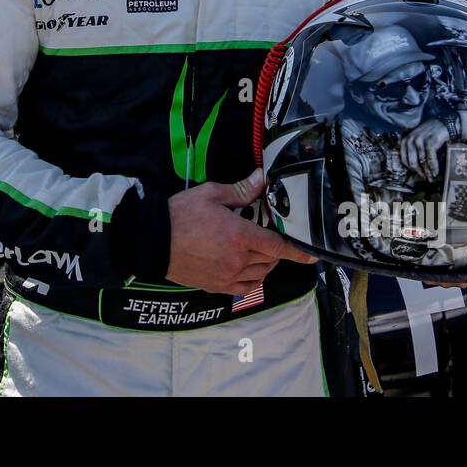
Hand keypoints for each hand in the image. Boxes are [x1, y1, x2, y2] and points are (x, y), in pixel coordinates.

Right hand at [165, 168, 314, 294]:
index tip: (314, 254)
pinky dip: (252, 280)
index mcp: (240, 236)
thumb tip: (262, 178)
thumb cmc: (180, 214)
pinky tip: (248, 270)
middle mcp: (238, 260)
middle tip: (267, 236)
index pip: (279, 246)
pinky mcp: (216, 286)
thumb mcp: (211, 194)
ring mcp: (227, 276)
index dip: (299, 251)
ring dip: (265, 264)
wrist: (152, 241)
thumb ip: (240, 190)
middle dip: (275, 248)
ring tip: (257, 251)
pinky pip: (244, 288)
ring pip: (260, 275)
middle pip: (271, 259)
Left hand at [401, 120, 447, 179]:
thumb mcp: (419, 141)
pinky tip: (435, 171)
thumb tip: (418, 169)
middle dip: (419, 172)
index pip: (404, 159)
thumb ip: (416, 152)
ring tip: (432, 177)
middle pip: (412, 162)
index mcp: (406, 140)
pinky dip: (433, 166)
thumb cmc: (431, 134)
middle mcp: (411, 140)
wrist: (444, 124)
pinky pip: (430, 157)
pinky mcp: (430, 141)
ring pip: (421, 161)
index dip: (411, 169)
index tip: (417, 174)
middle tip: (426, 178)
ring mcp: (420, 140)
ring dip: (427, 171)